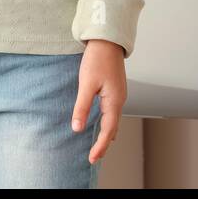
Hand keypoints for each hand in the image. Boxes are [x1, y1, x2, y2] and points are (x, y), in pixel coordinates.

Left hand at [71, 39, 126, 164]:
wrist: (107, 40)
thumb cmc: (98, 59)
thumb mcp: (86, 84)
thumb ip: (82, 107)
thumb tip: (77, 128)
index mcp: (114, 101)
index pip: (108, 130)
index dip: (100, 146)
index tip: (92, 158)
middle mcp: (119, 99)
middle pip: (113, 128)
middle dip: (104, 143)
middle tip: (94, 156)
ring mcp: (119, 94)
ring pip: (114, 120)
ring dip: (107, 134)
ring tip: (99, 145)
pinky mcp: (115, 89)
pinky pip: (113, 111)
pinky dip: (108, 122)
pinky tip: (103, 123)